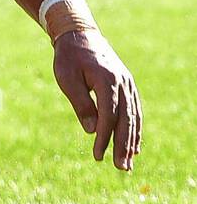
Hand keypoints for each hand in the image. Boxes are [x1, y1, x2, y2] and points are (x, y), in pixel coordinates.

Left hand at [52, 30, 140, 170]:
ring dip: (132, 141)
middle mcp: (123, 83)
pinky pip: (135, 110)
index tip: (97, 156)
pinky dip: (136, 129)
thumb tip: (92, 130)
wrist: (80, 35)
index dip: (104, 138)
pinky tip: (134, 145)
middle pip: (126, 120)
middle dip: (123, 146)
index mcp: (107, 81)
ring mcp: (128, 84)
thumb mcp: (67, 79)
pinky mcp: (127, 85)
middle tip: (121, 168)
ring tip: (129, 163)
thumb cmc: (69, 58)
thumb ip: (80, 104)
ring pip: (134, 117)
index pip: (108, 116)